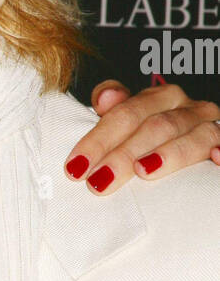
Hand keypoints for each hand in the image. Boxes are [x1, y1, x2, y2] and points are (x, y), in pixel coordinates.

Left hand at [64, 81, 219, 193]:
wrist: (184, 142)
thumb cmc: (151, 140)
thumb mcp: (130, 122)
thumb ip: (115, 110)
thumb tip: (104, 99)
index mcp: (159, 98)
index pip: (125, 113)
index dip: (99, 139)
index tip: (76, 167)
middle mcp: (188, 108)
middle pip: (155, 126)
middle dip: (124, 154)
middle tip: (98, 182)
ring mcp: (210, 127)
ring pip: (192, 137)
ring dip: (169, 154)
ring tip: (144, 170)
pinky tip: (215, 159)